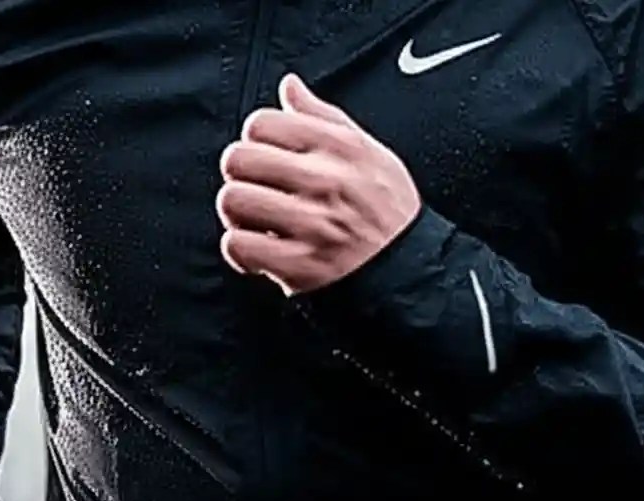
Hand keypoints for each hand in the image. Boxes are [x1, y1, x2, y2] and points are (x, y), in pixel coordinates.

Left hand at [217, 73, 421, 294]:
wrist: (410, 270)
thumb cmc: (388, 212)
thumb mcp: (369, 152)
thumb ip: (324, 116)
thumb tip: (289, 86)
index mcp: (339, 148)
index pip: (263, 122)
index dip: (254, 137)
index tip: (264, 153)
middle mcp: (325, 182)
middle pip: (239, 158)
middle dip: (239, 173)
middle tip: (254, 185)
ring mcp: (310, 224)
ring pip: (234, 199)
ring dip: (236, 212)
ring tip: (254, 219)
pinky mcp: (299, 264)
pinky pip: (239, 245)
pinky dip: (239, 249)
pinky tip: (258, 249)